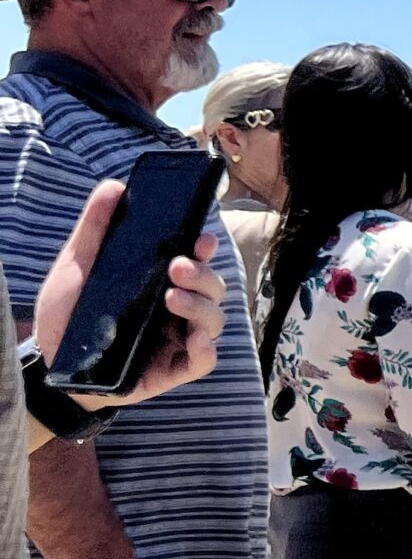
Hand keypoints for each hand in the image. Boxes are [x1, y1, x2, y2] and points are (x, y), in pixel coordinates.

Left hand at [34, 181, 226, 409]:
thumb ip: (95, 228)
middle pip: (214, 289)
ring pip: (215, 321)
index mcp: (160, 283)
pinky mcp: (174, 370)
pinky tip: (194, 337)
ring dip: (202, 307)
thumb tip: (115, 187)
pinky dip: (206, 348)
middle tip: (176, 267)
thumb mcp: (77, 266)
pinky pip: (205, 360)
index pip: (197, 262)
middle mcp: (176, 310)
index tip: (200, 238)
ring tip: (172, 298)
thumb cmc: (67, 314)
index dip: (205, 250)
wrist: (50, 361)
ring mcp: (177, 340)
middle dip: (203, 275)